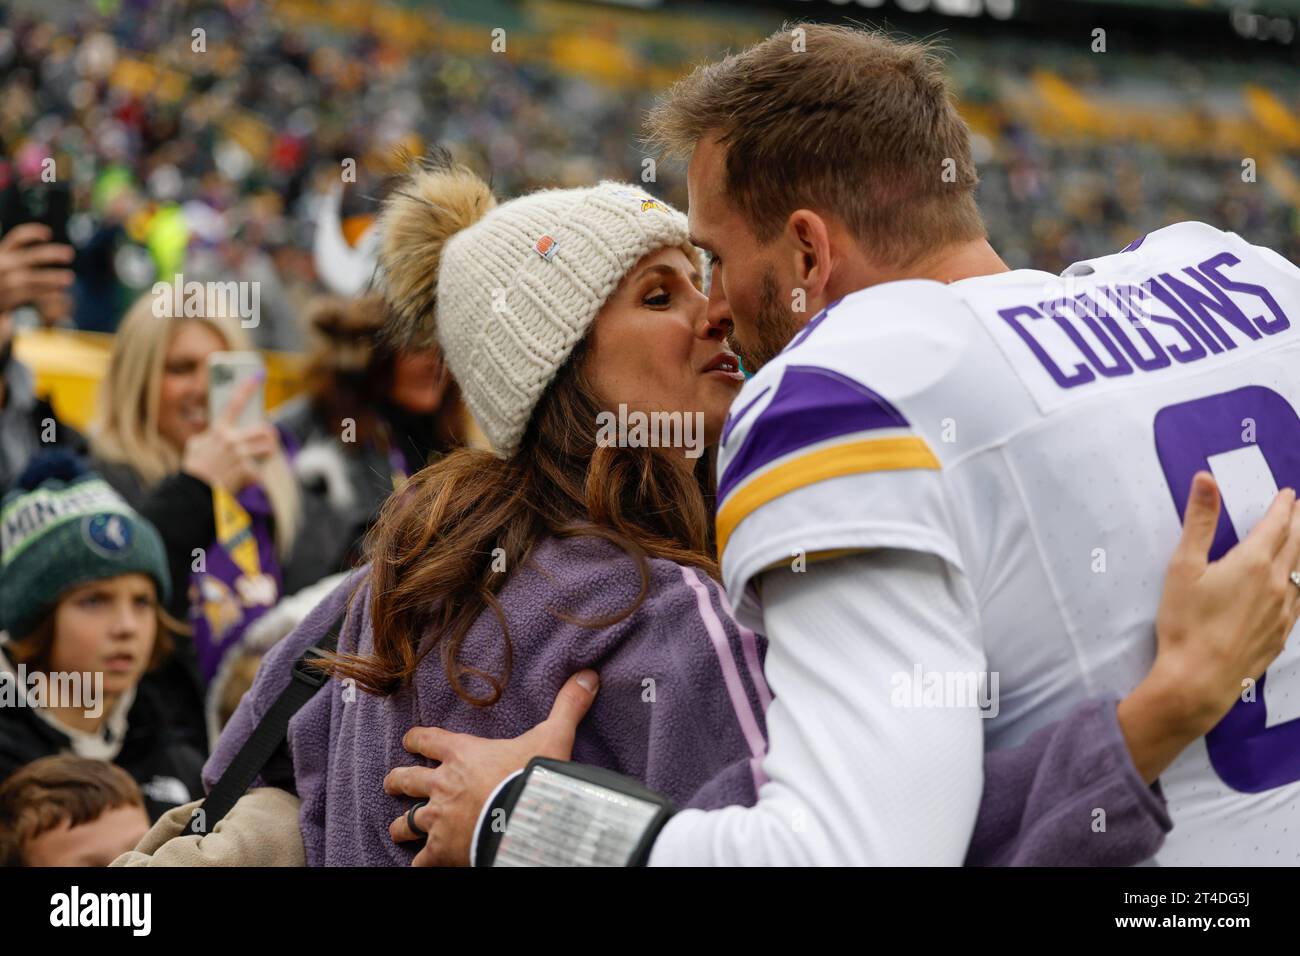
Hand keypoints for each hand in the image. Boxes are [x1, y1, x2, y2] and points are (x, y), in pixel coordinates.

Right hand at [0, 223, 74, 313]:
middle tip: (70, 253)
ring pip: (33, 277)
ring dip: (53, 277)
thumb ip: (17, 256)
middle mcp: (2, 264)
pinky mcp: (8, 298)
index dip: (32, 233)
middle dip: (51, 254)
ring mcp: (5, 281)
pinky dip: (48, 290)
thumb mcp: (3, 264)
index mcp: (1, 253)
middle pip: (30, 256)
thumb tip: (46, 245)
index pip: (17, 238)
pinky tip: (61, 289)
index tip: (48, 233)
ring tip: (70, 278)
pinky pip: (32, 292)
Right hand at [181, 374, 277, 491]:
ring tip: (262, 457)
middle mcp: (232, 441)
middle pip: (265, 430)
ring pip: (269, 448)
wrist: (193, 492)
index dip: (247, 388)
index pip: (235, 403)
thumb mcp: (196, 444)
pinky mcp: (248, 472)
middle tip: (269, 437)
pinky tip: (244, 480)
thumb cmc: (194, 468)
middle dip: (270, 435)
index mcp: (219, 430)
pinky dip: (255, 476)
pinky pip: (261, 470)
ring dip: (268, 453)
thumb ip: (210, 434)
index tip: (258, 376)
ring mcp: (241, 456)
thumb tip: (221, 430)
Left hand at [384, 670, 599, 865]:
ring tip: (399, 828)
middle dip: (397, 782)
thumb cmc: (532, 775)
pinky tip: (421, 865)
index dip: (416, 739)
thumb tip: (589, 675)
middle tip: (392, 783)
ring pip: (406, 822)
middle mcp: (442, 785)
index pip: (427, 739)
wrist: (523, 819)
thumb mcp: (553, 736)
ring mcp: (438, 820)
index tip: (410, 740)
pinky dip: (421, 863)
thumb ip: (568, 706)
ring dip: (402, 825)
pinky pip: (421, 861)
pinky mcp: (441, 851)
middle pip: (407, 780)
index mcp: (461, 754)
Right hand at [1120, 471, 1299, 781]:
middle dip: (1297, 525)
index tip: (1287, 494)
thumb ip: (1200, 521)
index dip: (1283, 506)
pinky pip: (1298, 601)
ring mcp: (1283, 611)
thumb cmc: (1186, 623)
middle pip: (1296, 546)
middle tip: (1298, 512)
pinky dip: (1297, 585)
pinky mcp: (1281, 634)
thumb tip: (1206, 480)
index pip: (1276, 524)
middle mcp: (1276, 584)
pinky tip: (1291, 589)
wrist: (1200, 679)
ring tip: (1296, 546)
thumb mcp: (1183, 567)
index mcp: (1252, 562)